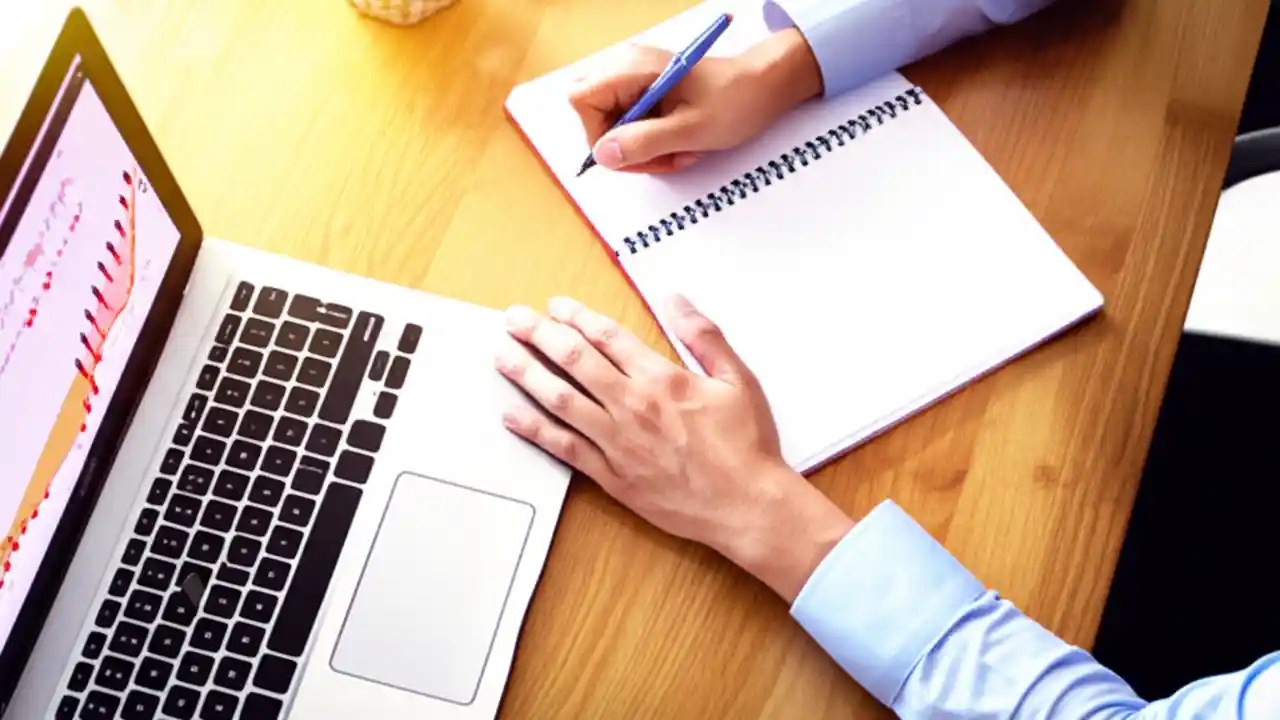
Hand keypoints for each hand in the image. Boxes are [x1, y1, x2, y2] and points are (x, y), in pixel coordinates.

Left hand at [495, 295, 852, 602]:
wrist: (747, 507)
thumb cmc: (746, 446)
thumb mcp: (737, 380)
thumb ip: (705, 336)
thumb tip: (676, 300)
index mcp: (663, 380)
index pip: (608, 337)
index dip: (577, 316)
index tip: (556, 306)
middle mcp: (633, 407)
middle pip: (575, 360)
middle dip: (539, 334)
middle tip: (515, 319)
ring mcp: (618, 443)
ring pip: (561, 400)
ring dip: (527, 374)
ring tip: (503, 355)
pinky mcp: (612, 476)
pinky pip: (565, 448)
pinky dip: (535, 430)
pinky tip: (512, 415)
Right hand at [569, 29, 821, 172]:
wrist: (764, 87)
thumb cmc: (734, 101)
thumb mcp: (690, 130)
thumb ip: (644, 142)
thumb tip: (603, 156)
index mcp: (633, 67)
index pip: (582, 101)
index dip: (599, 134)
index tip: (631, 152)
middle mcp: (627, 68)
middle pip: (594, 114)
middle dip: (624, 146)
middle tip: (660, 157)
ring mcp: (636, 80)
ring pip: (615, 125)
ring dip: (643, 148)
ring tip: (678, 151)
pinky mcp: (648, 92)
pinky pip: (633, 124)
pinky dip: (653, 142)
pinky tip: (679, 145)